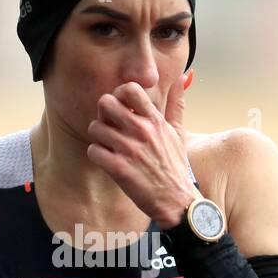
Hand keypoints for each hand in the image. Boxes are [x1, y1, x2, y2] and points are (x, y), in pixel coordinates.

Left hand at [86, 73, 199, 228]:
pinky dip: (96, 155)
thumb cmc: (175, 167)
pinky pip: (93, 150)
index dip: (118, 95)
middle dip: (102, 115)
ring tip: (107, 146)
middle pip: (105, 103)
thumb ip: (177, 103)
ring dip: (97, 138)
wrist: (177, 201)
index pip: (130, 89)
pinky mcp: (119, 169)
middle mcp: (142, 131)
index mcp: (155, 120)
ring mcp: (130, 150)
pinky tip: (106, 161)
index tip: (120, 107)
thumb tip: (184, 76)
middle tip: (108, 127)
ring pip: (95, 128)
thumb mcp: (179, 132)